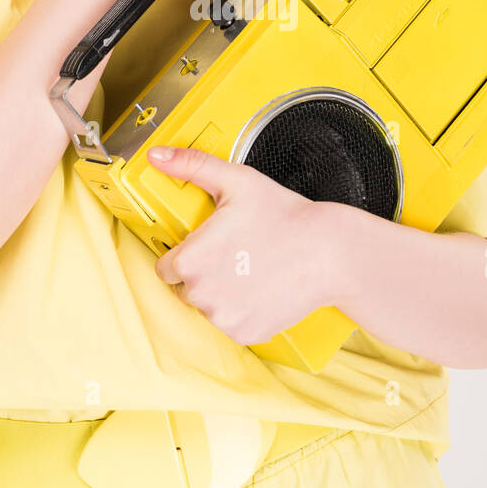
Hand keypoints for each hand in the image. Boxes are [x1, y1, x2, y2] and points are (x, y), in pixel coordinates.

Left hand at [147, 144, 337, 344]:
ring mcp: (223, 318)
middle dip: (203, 273)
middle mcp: (201, 295)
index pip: (165, 267)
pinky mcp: (245, 333)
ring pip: (209, 307)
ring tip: (250, 269)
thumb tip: (157, 155)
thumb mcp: (236, 181)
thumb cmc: (284, 216)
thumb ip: (191, 166)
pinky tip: (261, 289)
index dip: (186, 254)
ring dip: (221, 293)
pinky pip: (232, 323)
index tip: (207, 246)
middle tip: (234, 254)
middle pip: (186, 288)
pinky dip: (242, 311)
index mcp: (190, 260)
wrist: (329, 252)